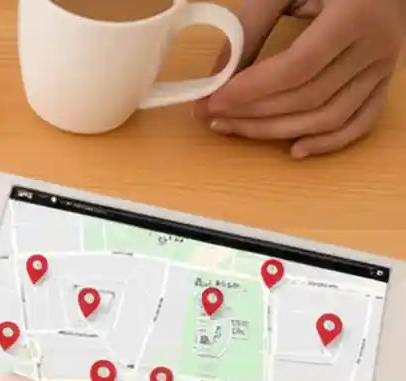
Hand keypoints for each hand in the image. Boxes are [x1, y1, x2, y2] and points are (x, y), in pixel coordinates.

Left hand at [195, 0, 403, 158]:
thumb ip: (250, 26)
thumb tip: (214, 79)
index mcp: (354, 14)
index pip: (298, 67)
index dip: (252, 90)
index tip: (213, 102)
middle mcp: (377, 44)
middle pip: (311, 97)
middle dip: (255, 113)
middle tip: (212, 116)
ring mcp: (385, 66)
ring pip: (331, 117)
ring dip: (277, 132)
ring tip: (234, 129)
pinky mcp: (385, 79)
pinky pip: (361, 121)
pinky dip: (328, 142)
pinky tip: (293, 150)